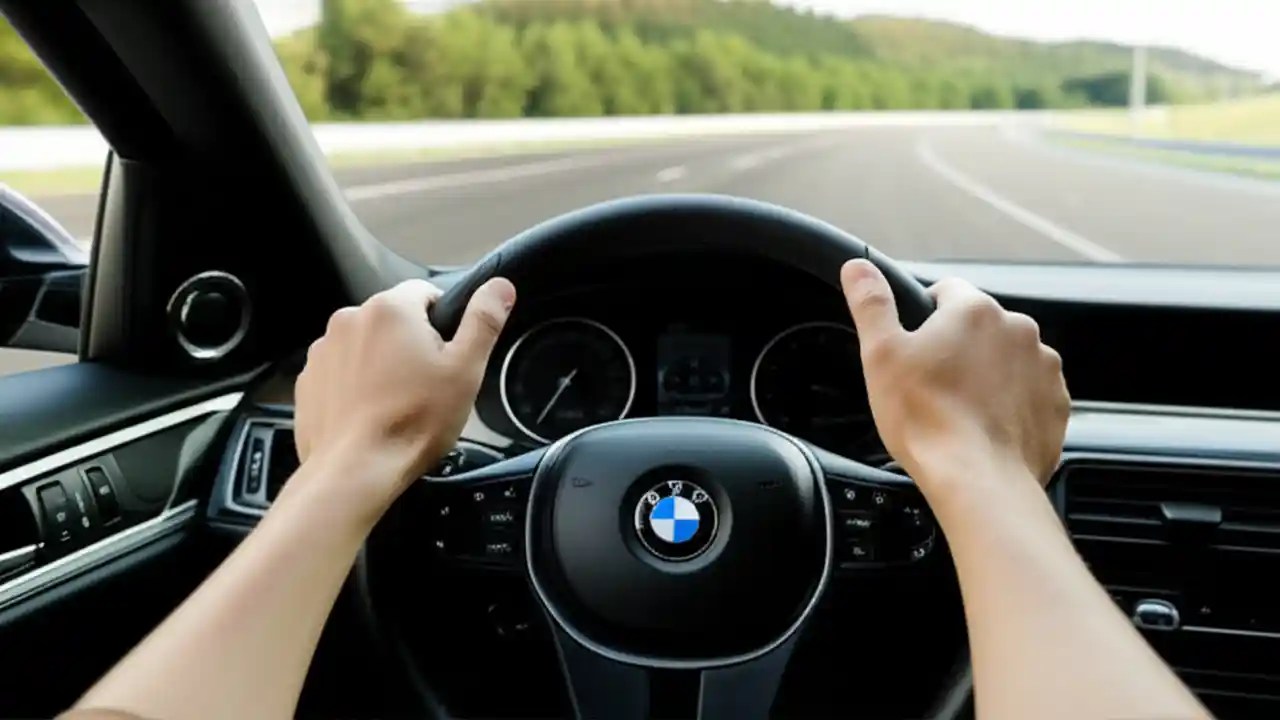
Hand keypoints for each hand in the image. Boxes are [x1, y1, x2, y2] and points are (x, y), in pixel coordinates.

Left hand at [293, 278, 515, 518]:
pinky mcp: (308, 379)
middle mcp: (349, 319)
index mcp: (391, 309)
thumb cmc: (413, 421)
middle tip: (426, 384)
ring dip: (381, 363)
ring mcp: (323, 350)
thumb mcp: (465, 369)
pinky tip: (370, 412)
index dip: (443, 322)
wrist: (356, 470)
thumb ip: (484, 321)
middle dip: (411, 343)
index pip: (425, 293)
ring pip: (366, 345)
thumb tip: (500, 286)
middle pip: (393, 319)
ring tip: (397, 402)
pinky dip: (355, 385)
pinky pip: (341, 371)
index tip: (446, 355)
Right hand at [840, 259, 1068, 498]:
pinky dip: (1010, 404)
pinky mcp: (1056, 404)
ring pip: (1006, 360)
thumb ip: (871, 303)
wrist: (977, 479)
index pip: (946, 291)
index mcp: (974, 310)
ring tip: (959, 410)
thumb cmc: (926, 419)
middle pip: (979, 327)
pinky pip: (1028, 394)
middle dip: (957, 348)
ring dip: (986, 375)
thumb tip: (857, 267)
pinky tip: (984, 427)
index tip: (914, 346)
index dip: (924, 316)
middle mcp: (1018, 330)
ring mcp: (1043, 368)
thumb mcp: (881, 355)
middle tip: (930, 385)